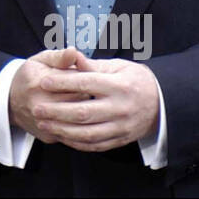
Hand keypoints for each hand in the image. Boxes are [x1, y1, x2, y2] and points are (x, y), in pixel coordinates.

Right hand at [8, 47, 92, 143]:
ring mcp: (44, 123)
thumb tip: (74, 52)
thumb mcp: (41, 60)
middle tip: (93, 91)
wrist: (10, 101)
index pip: (76, 82)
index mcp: (40, 83)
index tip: (91, 77)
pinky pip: (73, 134)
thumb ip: (59, 57)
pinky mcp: (49, 136)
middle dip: (89, 95)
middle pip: (79, 101)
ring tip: (87, 103)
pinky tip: (81, 118)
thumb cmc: (29, 77)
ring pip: (78, 120)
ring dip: (86, 112)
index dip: (88, 79)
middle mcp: (40, 105)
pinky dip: (80, 126)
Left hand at [29, 48, 160, 151]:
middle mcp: (120, 107)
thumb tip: (70, 53)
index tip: (43, 82)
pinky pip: (95, 145)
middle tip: (36, 108)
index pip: (86, 83)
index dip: (63, 83)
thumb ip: (92, 64)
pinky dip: (76, 142)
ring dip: (62, 130)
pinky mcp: (121, 140)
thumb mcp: (118, 66)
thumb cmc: (134, 79)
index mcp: (119, 85)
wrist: (162, 103)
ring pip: (87, 133)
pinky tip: (61, 136)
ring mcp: (121, 126)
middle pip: (83, 112)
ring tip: (43, 124)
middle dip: (56, 112)